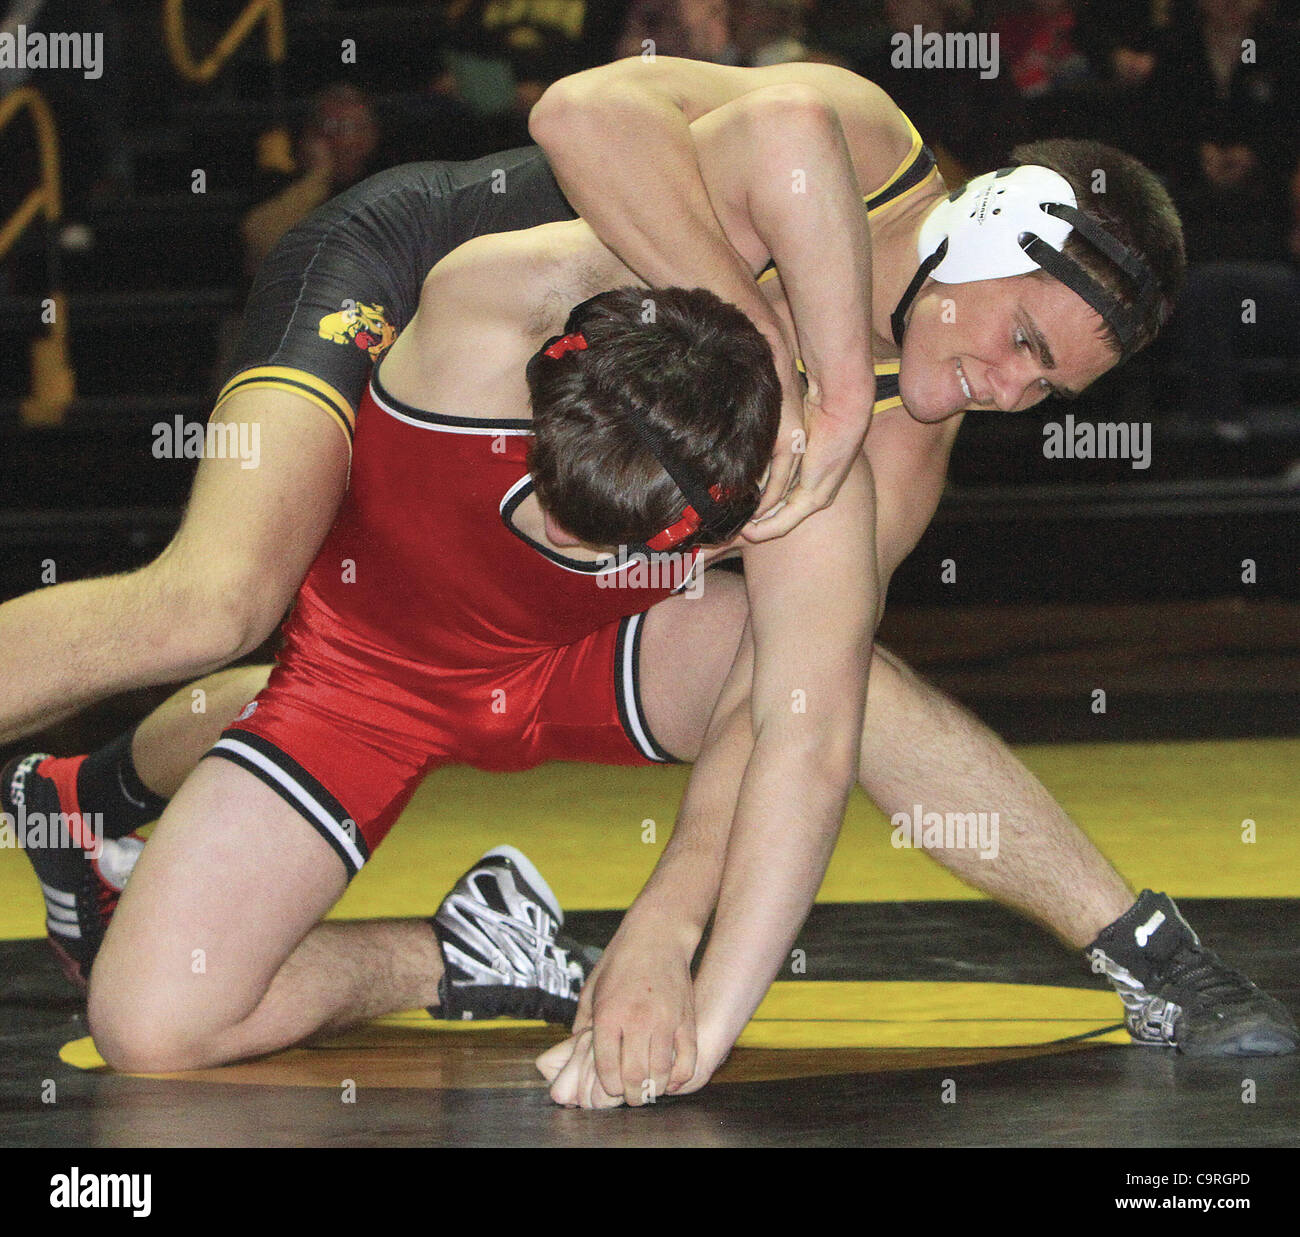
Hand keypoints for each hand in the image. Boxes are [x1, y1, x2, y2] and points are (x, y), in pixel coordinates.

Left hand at [533, 912, 697, 1106]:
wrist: (657, 935)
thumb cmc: (620, 961)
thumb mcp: (592, 988)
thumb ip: (583, 1023)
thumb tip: (576, 1052)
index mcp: (609, 1014)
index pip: (607, 1067)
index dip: (608, 1087)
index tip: (611, 1089)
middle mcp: (637, 1020)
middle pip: (635, 1076)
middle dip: (631, 1095)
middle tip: (632, 1097)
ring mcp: (665, 1020)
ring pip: (661, 1072)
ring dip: (654, 1089)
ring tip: (650, 1090)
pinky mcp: (686, 1018)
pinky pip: (688, 1059)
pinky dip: (681, 1076)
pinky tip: (672, 1078)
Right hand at [751, 323, 804, 523]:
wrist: (841, 405)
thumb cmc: (813, 406)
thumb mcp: (786, 429)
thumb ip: (770, 444)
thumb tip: (747, 448)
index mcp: (812, 471)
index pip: (782, 495)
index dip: (760, 505)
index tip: (738, 512)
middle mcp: (817, 488)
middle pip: (782, 513)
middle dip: (758, 523)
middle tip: (732, 532)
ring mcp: (818, 494)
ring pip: (783, 520)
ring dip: (760, 529)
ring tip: (737, 536)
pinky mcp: (815, 496)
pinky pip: (787, 519)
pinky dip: (768, 527)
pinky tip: (750, 533)